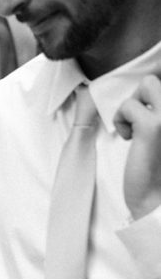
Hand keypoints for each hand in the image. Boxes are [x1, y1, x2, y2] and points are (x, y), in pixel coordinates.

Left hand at [113, 75, 160, 218]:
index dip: (154, 82)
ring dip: (134, 104)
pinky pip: (129, 105)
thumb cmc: (159, 167)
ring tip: (135, 128)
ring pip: (148, 83)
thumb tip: (151, 82)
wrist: (158, 200)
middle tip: (139, 121)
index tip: (142, 120)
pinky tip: (129, 138)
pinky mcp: (152, 127)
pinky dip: (121, 120)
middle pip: (158, 78)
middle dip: (142, 96)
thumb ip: (159, 110)